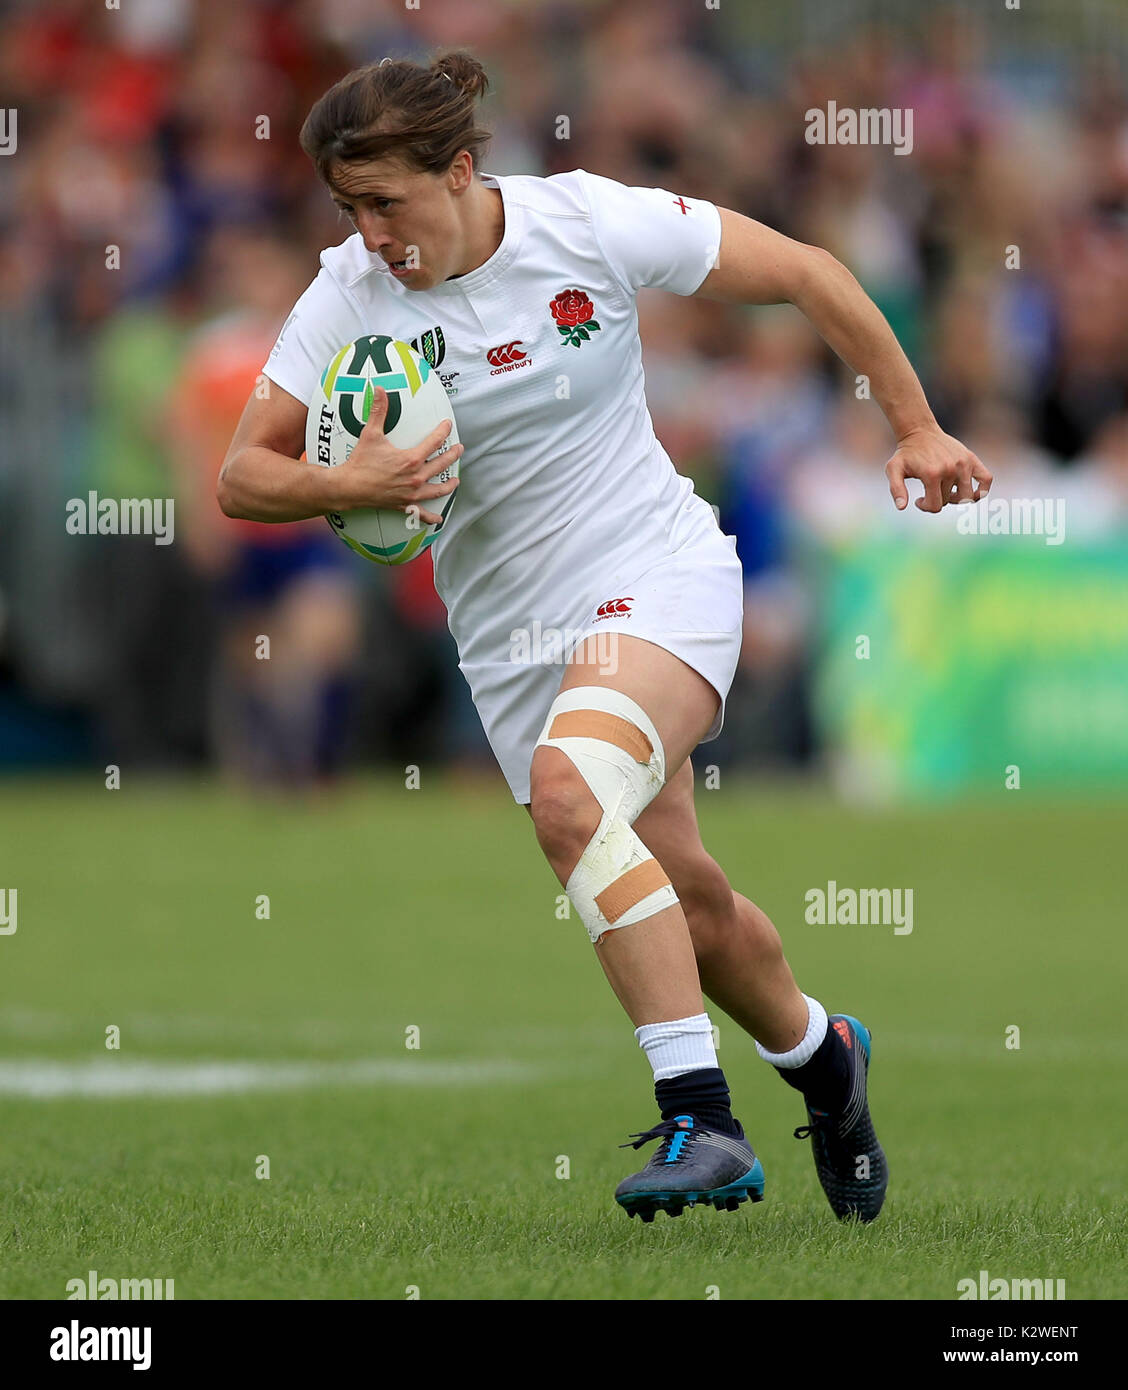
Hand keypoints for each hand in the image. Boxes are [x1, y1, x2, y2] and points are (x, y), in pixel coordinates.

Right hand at [335, 387, 461, 525]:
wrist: (350, 487)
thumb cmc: (361, 462)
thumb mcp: (371, 434)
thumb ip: (378, 411)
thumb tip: (379, 391)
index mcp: (411, 460)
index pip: (434, 442)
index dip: (443, 432)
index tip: (447, 426)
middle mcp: (415, 478)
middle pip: (441, 465)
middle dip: (452, 456)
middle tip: (459, 449)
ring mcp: (411, 494)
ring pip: (437, 490)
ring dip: (448, 485)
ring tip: (455, 481)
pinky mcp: (404, 505)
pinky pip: (421, 513)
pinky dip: (431, 517)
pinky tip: (438, 518)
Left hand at [885, 425, 991, 512]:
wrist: (919, 432)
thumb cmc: (906, 454)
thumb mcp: (893, 469)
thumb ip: (896, 489)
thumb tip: (902, 507)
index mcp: (932, 474)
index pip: (935, 506)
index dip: (926, 507)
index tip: (919, 500)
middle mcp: (950, 469)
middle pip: (949, 501)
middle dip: (938, 500)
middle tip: (929, 491)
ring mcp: (963, 464)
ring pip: (967, 496)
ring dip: (956, 498)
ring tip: (946, 490)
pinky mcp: (971, 459)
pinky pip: (987, 479)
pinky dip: (982, 490)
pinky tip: (972, 493)